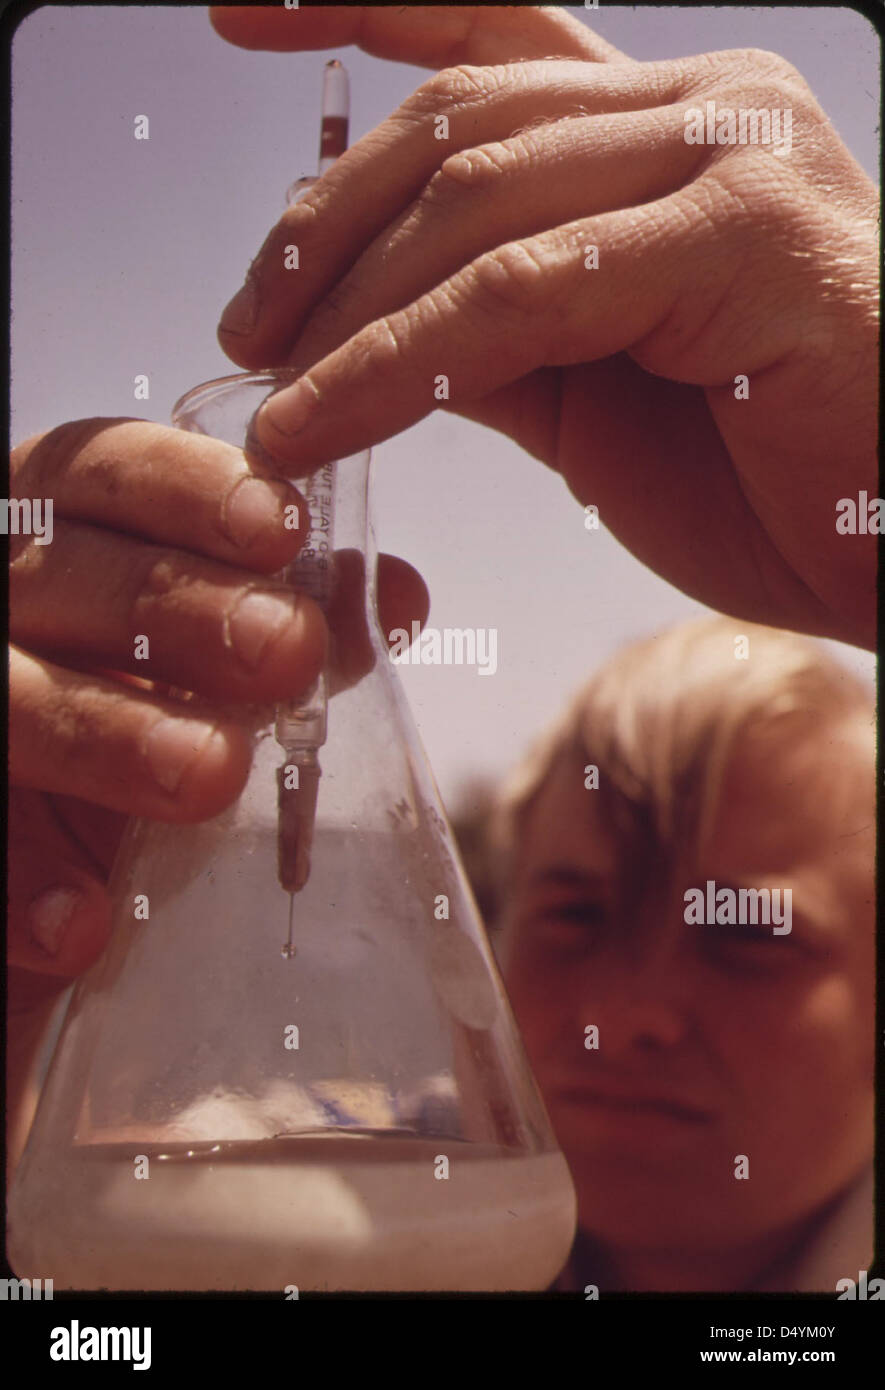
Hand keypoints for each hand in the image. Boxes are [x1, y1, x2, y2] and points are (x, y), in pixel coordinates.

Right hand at [7, 417, 427, 1154]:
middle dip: (173, 605)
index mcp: (57, 534)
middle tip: (285, 652)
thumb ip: (287, 622)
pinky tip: (84, 923)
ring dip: (106, 733)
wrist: (38, 869)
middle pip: (60, 571)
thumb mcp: (207, 668)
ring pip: (7, 698)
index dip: (186, 488)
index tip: (281, 528)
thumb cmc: (132, 721)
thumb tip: (399, 594)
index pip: (106, 473)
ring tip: (211, 775)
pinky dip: (20, 882)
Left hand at [212, 5, 876, 649]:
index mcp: (666, 132)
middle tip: (246, 329)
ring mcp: (730, 157)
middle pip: (458, 125)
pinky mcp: (744, 234)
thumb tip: (369, 323)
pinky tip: (323, 419)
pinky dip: (401, 358)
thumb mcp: (593, 399)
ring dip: (346, 311)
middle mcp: (702, 111)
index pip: (490, 33)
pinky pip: (524, 292)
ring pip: (478, 204)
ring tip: (271, 396)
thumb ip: (491, 336)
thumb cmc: (769, 476)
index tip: (236, 10)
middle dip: (324, 230)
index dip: (357, 6)